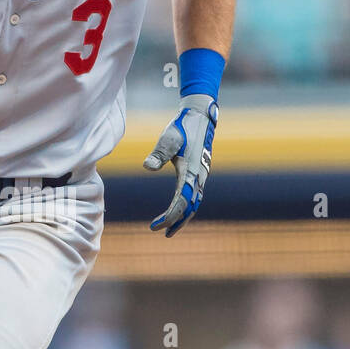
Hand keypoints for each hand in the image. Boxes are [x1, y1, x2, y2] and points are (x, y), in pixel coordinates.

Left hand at [144, 92, 217, 236]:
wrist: (201, 116)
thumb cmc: (183, 126)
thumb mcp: (168, 138)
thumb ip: (158, 153)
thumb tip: (147, 167)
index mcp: (191, 172)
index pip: (181, 202)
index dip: (169, 217)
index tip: (155, 226)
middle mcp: (199, 176)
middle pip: (189, 207)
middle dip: (176, 222)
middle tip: (160, 232)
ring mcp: (202, 175)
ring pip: (195, 203)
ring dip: (183, 217)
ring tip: (170, 229)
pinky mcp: (200, 172)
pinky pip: (196, 196)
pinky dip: (187, 207)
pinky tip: (179, 209)